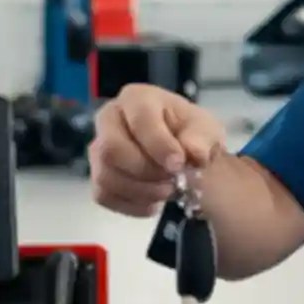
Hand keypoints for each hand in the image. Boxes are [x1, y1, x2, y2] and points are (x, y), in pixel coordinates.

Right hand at [89, 84, 226, 216]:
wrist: (183, 153)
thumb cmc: (189, 133)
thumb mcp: (205, 130)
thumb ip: (201, 139)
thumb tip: (194, 154)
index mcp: (136, 98)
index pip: (139, 119)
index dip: (158, 144)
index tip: (178, 164)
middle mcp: (109, 120)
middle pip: (111, 149)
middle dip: (146, 171)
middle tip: (172, 180)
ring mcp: (98, 149)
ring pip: (106, 176)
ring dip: (141, 191)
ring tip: (167, 191)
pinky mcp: (97, 177)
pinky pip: (104, 196)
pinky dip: (132, 205)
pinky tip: (154, 202)